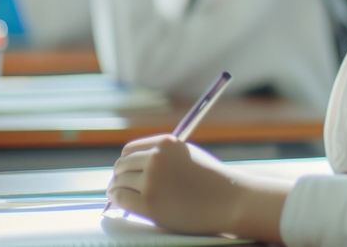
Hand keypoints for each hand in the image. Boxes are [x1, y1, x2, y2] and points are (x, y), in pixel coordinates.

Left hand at [107, 135, 288, 240]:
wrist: (229, 200)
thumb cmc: (211, 180)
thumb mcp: (188, 155)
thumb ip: (164, 155)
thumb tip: (135, 164)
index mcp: (166, 143)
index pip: (130, 150)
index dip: (125, 161)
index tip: (124, 170)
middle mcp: (156, 158)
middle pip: (122, 166)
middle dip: (119, 176)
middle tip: (118, 185)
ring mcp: (151, 181)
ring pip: (119, 182)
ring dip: (116, 189)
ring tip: (117, 195)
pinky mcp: (149, 203)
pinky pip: (121, 200)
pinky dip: (117, 201)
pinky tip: (118, 203)